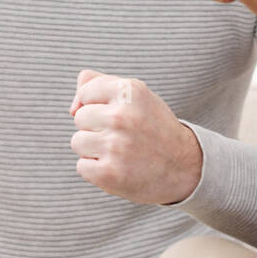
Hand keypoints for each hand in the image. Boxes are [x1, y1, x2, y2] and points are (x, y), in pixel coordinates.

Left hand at [70, 70, 202, 204]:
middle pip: (80, 117)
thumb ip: (100, 84)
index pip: (85, 91)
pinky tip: (119, 167)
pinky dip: (96, 170)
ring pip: (77, 142)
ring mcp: (115, 146)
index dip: (97, 104)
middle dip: (96, 127)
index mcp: (130, 91)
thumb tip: (72, 107)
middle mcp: (122, 116)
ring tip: (120, 151)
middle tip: (123, 134)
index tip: (118, 112)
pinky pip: (81, 166)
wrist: (184, 167)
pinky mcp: (109, 174)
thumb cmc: (153, 126)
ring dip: (94, 149)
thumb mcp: (136, 95)